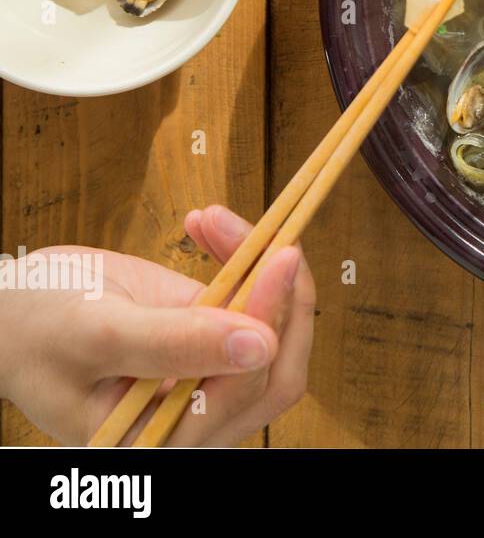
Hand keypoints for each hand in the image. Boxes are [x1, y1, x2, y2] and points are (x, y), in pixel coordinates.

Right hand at [0, 206, 314, 445]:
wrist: (14, 312)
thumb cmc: (36, 330)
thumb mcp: (97, 332)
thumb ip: (174, 342)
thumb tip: (259, 344)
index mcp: (162, 438)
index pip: (244, 389)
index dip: (270, 321)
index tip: (282, 256)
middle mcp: (194, 420)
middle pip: (276, 368)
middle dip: (281, 294)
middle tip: (271, 235)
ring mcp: (209, 379)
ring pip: (276, 334)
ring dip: (264, 269)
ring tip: (214, 221)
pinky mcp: (212, 341)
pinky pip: (254, 305)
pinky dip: (245, 259)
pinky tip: (208, 226)